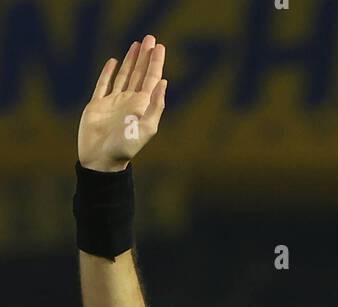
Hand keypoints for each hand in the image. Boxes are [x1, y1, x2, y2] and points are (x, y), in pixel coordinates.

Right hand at [78, 35, 166, 172]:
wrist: (101, 160)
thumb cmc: (124, 147)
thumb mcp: (146, 128)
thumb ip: (156, 106)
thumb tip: (163, 82)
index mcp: (142, 106)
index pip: (151, 79)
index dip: (155, 63)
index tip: (159, 46)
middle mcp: (129, 102)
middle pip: (139, 74)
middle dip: (145, 57)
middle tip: (150, 38)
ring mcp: (113, 103)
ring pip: (124, 76)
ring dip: (130, 61)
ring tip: (136, 45)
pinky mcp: (98, 105)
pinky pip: (103, 85)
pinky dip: (108, 73)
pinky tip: (114, 62)